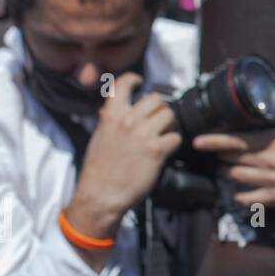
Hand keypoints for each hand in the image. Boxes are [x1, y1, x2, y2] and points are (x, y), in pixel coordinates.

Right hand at [66, 73, 180, 254]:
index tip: (140, 81)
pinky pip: (176, 137)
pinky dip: (173, 143)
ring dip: (169, 125)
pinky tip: (165, 150)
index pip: (123, 84)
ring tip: (161, 135)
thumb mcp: (99, 137)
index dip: (134, 80)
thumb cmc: (98, 169)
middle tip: (157, 120)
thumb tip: (113, 109)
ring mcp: (143, 134)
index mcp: (111, 116)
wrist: (101, 195)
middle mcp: (128, 121)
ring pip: (169, 114)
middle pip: (157, 99)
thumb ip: (110, 120)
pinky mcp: (156, 150)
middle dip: (159, 109)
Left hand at [194, 127, 274, 226]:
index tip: (197, 141)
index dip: (214, 141)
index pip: (237, 140)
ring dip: (225, 173)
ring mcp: (272, 180)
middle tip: (213, 155)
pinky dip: (237, 194)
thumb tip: (245, 131)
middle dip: (218, 157)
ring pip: (235, 177)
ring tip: (224, 170)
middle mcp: (270, 160)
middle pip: (231, 158)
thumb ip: (269, 135)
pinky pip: (246, 198)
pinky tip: (237, 190)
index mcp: (274, 142)